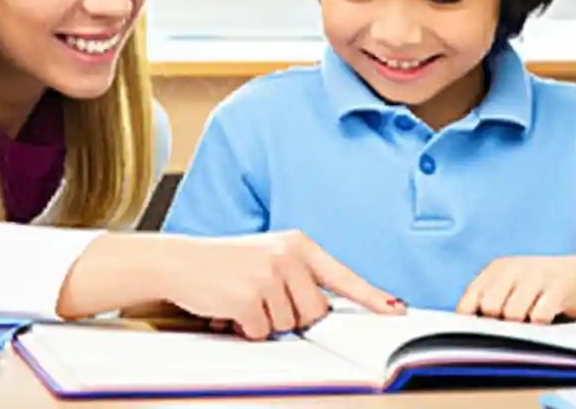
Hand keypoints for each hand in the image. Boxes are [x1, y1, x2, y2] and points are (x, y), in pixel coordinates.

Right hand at [161, 230, 403, 339]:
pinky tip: (231, 308)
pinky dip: (246, 328)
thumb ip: (297, 278)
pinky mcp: (250, 295)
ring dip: (265, 322)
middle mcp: (288, 255)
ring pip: (289, 325)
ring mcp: (269, 274)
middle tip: (263, 300)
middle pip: (315, 311)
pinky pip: (262, 332)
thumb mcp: (267, 259)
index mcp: (297, 244)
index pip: (342, 276)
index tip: (395, 311)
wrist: (180, 261)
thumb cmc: (224, 265)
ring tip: (242, 300)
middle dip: (291, 316)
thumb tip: (323, 311)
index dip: (371, 297)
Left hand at [456, 255, 575, 323]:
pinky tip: (545, 323)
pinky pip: (539, 316)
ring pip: (513, 314)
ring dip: (520, 327)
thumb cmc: (539, 289)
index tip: (477, 337)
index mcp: (496, 269)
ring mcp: (536, 277)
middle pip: (490, 307)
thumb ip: (490, 301)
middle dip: (498, 324)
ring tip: (529, 324)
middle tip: (511, 329)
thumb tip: (468, 332)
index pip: (470, 300)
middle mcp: (513, 269)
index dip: (470, 322)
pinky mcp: (558, 289)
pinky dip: (539, 326)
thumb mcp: (511, 286)